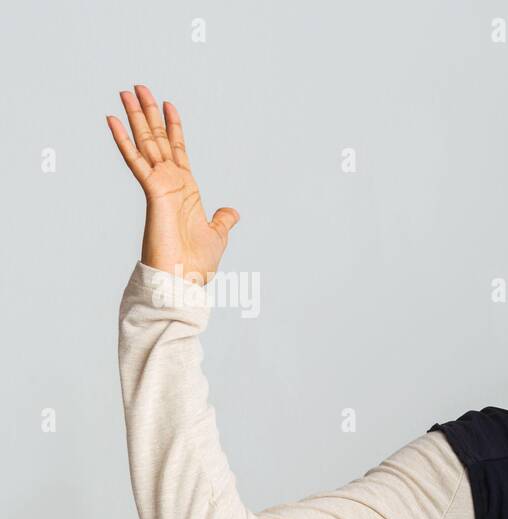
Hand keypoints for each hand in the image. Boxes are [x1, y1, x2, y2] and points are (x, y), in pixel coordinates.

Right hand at [107, 84, 238, 284]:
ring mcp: (159, 185)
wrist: (185, 279)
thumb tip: (232, 212)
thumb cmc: (196, 263)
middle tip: (138, 87)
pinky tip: (113, 120)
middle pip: (158, 139)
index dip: (174, 126)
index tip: (169, 104)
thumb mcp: (218, 235)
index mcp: (185, 189)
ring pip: (146, 143)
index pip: (178, 149)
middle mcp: (170, 182)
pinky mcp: (152, 191)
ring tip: (126, 91)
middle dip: (149, 113)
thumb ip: (223, 220)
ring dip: (135, 116)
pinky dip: (124, 139)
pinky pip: (136, 160)